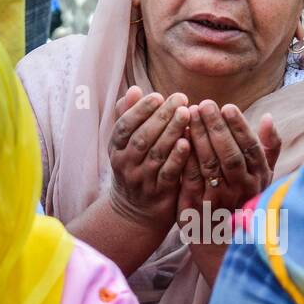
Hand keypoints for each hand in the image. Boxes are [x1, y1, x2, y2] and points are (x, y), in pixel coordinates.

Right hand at [107, 87, 191, 230]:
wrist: (134, 213)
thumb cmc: (134, 168)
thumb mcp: (125, 145)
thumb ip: (129, 117)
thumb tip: (134, 90)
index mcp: (116, 149)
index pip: (124, 126)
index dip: (140, 110)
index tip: (157, 96)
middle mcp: (125, 164)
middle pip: (142, 138)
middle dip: (161, 117)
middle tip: (180, 99)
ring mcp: (142, 180)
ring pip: (156, 154)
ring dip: (172, 132)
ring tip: (187, 114)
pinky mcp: (159, 194)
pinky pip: (168, 174)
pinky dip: (177, 158)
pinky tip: (187, 142)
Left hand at [179, 100, 279, 218]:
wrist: (219, 238)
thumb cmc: (242, 197)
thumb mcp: (262, 176)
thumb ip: (268, 147)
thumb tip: (268, 117)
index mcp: (258, 179)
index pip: (251, 149)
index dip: (240, 127)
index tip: (228, 107)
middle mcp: (241, 190)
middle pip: (230, 155)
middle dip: (217, 127)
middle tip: (205, 104)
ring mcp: (218, 200)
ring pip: (209, 164)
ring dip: (199, 136)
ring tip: (190, 114)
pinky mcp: (195, 206)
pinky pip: (190, 177)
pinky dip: (185, 156)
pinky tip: (179, 137)